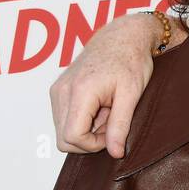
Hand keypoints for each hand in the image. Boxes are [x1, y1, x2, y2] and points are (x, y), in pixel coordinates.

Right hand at [49, 13, 161, 157]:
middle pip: (64, 138)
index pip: (72, 137)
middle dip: (90, 139)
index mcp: (80, 91)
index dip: (94, 144)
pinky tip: (100, 107)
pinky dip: (81, 120)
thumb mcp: (131, 95)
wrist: (123, 36)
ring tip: (108, 111)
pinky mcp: (58, 90)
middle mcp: (62, 91)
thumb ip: (120, 125)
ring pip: (62, 130)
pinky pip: (64, 118)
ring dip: (86, 129)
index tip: (113, 133)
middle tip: (113, 122)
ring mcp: (57, 90)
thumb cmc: (130, 61)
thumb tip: (115, 153)